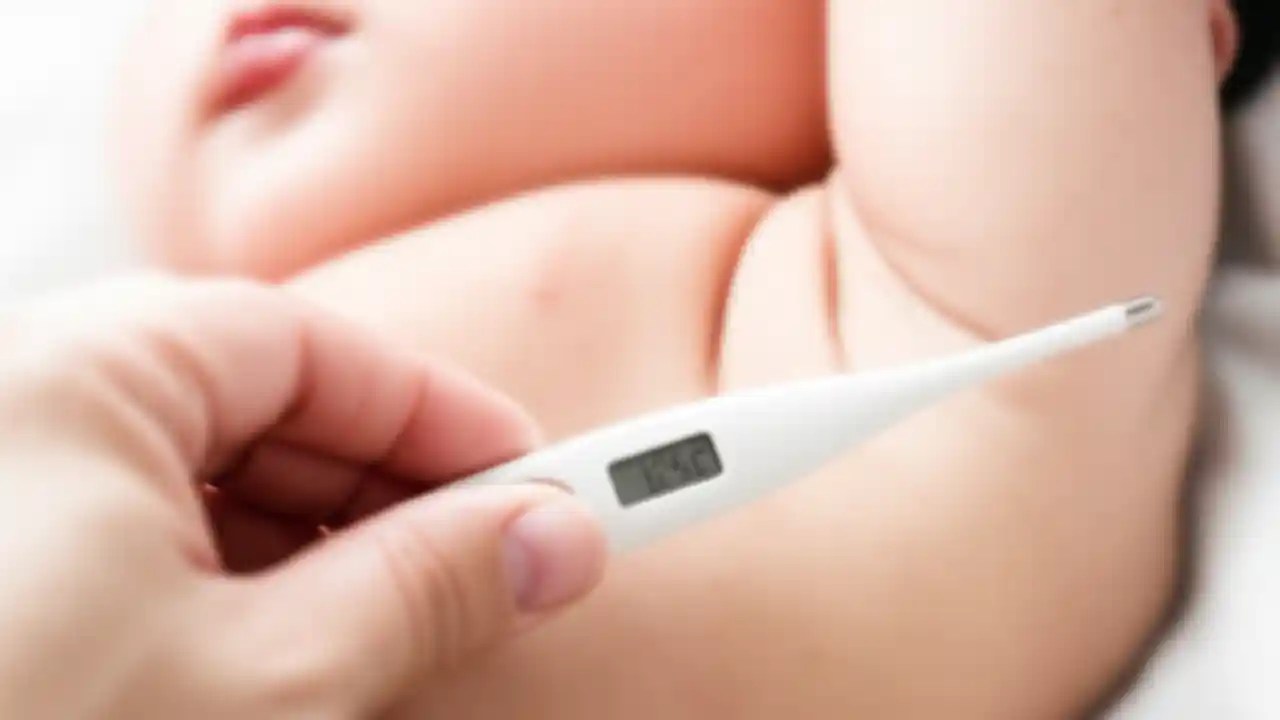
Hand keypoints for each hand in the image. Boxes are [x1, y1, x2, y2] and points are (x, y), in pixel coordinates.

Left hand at [0, 277, 605, 718]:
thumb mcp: (270, 687)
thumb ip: (430, 586)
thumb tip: (558, 533)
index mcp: (67, 376)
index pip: (307, 347)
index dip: (440, 415)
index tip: (538, 483)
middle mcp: (9, 402)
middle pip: (252, 404)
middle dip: (384, 490)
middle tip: (487, 570)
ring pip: (193, 480)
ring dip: (311, 550)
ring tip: (387, 633)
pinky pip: (129, 538)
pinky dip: (223, 588)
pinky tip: (278, 657)